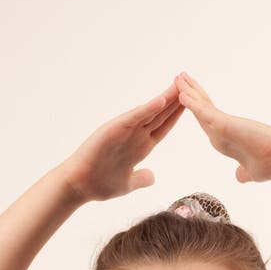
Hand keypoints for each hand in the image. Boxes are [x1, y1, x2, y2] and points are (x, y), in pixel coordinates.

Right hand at [63, 82, 184, 201]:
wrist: (79, 185)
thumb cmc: (100, 184)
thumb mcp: (128, 183)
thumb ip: (141, 178)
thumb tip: (153, 177)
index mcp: (141, 147)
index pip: (164, 127)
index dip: (177, 116)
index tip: (190, 105)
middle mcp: (135, 136)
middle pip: (160, 115)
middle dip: (175, 101)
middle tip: (188, 84)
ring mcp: (126, 131)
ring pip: (150, 112)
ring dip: (165, 99)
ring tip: (179, 84)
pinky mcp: (114, 129)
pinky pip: (134, 117)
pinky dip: (147, 109)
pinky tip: (160, 100)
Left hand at [174, 71, 270, 182]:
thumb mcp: (251, 172)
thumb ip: (243, 172)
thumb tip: (239, 176)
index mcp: (226, 140)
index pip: (206, 122)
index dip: (196, 110)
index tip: (187, 100)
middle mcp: (223, 130)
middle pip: (201, 108)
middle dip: (190, 94)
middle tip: (179, 78)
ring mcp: (224, 125)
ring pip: (201, 106)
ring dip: (188, 92)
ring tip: (178, 77)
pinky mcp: (225, 124)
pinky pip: (204, 112)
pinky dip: (192, 103)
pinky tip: (182, 95)